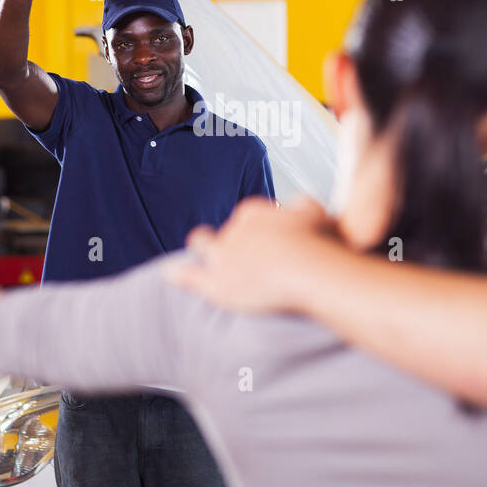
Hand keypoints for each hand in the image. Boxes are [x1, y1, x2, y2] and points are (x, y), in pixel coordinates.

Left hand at [164, 197, 339, 313]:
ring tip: (205, 258)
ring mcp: (221, 255)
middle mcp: (233, 228)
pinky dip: (177, 273)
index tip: (269, 242)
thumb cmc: (318, 242)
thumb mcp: (316, 212)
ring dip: (202, 248)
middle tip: (243, 255)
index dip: (257, 230)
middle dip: (230, 239)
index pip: (249, 216)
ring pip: (201, 243)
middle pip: (225, 230)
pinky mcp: (214, 283)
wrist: (304, 268)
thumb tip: (298, 204)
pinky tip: (169, 273)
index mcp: (255, 211)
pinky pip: (187, 275)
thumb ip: (304, 204)